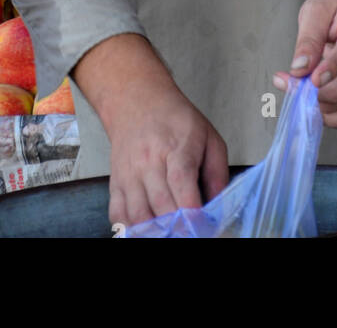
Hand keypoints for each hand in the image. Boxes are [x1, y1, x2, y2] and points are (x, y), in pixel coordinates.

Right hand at [72, 32, 227, 229]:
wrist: (137, 101)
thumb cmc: (176, 120)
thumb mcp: (209, 137)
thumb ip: (218, 173)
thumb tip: (219, 208)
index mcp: (177, 148)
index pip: (182, 183)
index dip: (192, 210)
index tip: (202, 226)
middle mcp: (150, 161)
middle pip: (161, 205)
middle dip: (177, 228)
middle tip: (190, 234)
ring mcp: (130, 174)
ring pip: (138, 215)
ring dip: (155, 232)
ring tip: (170, 235)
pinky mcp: (116, 183)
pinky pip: (118, 214)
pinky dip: (130, 229)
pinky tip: (146, 231)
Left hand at [272, 0, 336, 128]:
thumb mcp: (317, 9)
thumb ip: (308, 38)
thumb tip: (299, 68)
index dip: (331, 69)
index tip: (311, 79)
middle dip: (312, 91)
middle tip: (287, 82)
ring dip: (314, 104)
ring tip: (295, 87)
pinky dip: (328, 117)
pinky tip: (312, 103)